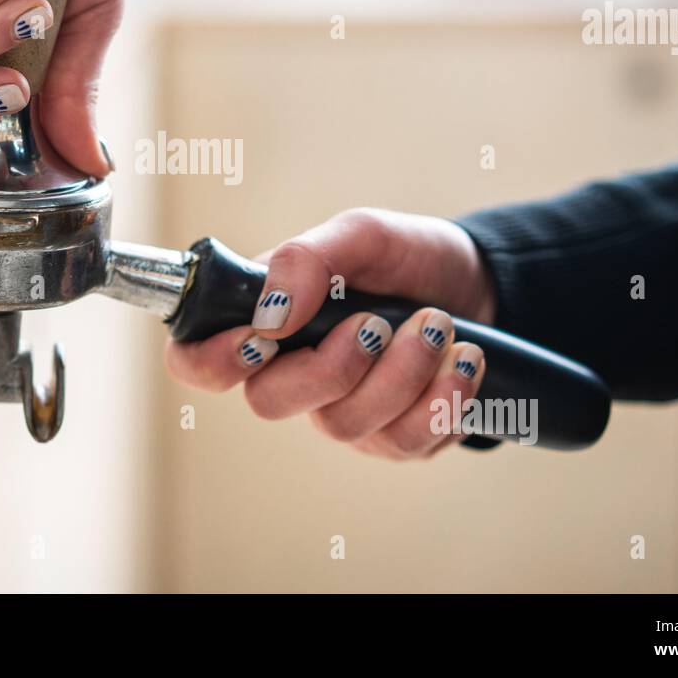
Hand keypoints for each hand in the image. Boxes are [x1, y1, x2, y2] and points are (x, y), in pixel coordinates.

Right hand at [164, 208, 497, 458]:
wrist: (480, 285)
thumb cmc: (406, 258)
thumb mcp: (362, 235)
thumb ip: (306, 258)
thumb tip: (270, 311)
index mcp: (267, 321)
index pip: (197, 359)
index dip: (209, 361)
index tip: (260, 338)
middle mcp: (293, 374)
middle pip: (268, 402)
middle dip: (329, 365)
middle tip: (376, 323)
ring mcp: (342, 412)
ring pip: (343, 425)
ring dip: (401, 372)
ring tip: (439, 324)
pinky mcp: (394, 439)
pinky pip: (403, 443)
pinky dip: (441, 397)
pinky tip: (464, 360)